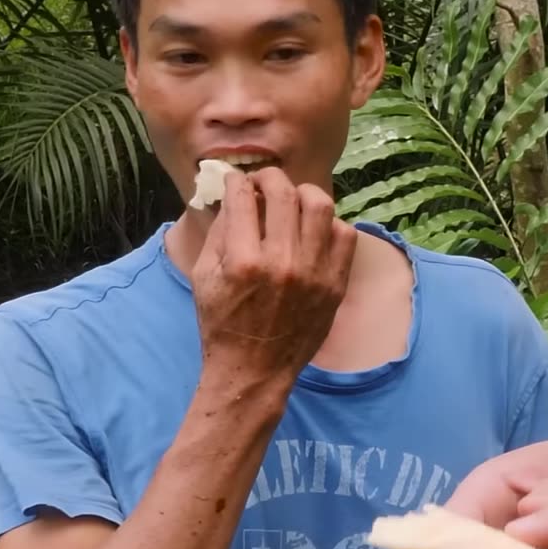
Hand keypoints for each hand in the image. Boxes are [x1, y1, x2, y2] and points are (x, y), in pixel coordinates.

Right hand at [192, 168, 349, 393]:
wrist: (254, 371)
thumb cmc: (222, 324)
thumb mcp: (203, 277)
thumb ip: (219, 231)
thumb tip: (232, 193)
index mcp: (243, 261)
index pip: (242, 195)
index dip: (236, 180)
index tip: (235, 181)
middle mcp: (282, 263)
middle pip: (283, 191)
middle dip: (268, 177)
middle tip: (262, 184)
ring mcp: (314, 273)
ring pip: (320, 204)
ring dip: (302, 194)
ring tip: (291, 202)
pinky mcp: (335, 284)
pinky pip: (344, 233)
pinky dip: (328, 224)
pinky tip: (313, 230)